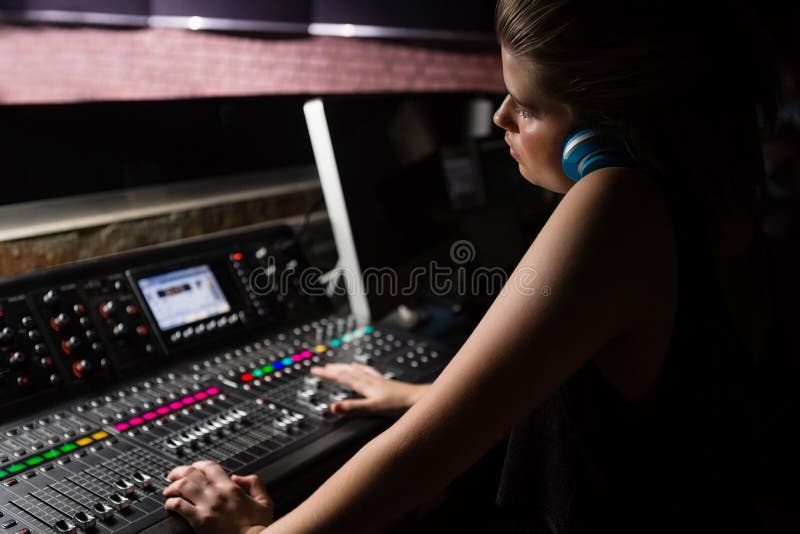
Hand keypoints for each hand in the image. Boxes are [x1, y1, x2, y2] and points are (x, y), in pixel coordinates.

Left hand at [163, 460, 272, 533]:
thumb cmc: (259, 527)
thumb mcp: (265, 501)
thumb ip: (254, 483)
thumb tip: (238, 476)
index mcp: (231, 487)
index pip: (209, 466)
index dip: (197, 465)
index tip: (192, 468)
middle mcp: (217, 493)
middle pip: (191, 473)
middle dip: (179, 472)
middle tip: (172, 476)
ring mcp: (207, 506)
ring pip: (183, 486)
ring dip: (172, 486)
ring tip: (168, 491)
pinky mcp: (199, 520)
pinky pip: (179, 506)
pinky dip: (171, 503)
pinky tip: (169, 506)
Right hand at [310, 362, 428, 416]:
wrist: (418, 399)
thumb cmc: (398, 405)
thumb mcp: (372, 408)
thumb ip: (352, 407)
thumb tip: (333, 407)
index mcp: (365, 385)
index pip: (342, 377)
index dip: (327, 374)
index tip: (314, 370)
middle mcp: (370, 380)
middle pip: (347, 371)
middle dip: (333, 369)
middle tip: (320, 367)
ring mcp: (378, 380)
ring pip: (357, 370)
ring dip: (345, 367)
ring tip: (337, 364)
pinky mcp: (385, 383)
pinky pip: (369, 372)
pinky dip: (362, 368)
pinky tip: (362, 367)